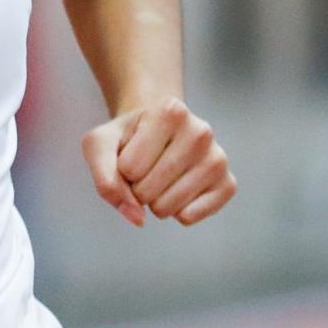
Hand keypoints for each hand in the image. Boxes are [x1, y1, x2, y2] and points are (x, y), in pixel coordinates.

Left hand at [82, 96, 235, 227]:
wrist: (158, 130)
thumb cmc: (127, 137)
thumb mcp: (99, 145)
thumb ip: (104, 179)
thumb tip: (137, 218)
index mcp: (170, 110)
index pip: (128, 168)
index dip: (122, 168)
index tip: (132, 150)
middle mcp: (201, 131)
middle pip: (147, 191)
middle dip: (136, 187)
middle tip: (146, 166)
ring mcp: (218, 158)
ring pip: (168, 207)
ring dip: (154, 201)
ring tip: (160, 176)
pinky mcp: (228, 184)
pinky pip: (189, 217)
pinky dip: (175, 212)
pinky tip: (178, 189)